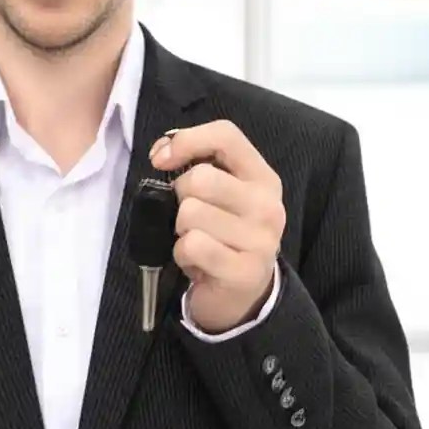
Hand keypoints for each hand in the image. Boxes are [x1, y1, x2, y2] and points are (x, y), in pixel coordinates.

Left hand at [149, 121, 284, 333]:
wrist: (244, 293)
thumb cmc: (222, 234)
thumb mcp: (218, 194)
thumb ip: (195, 163)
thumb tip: (161, 152)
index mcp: (262, 178)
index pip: (226, 136)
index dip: (186, 140)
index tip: (160, 160)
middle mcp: (268, 205)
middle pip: (200, 178)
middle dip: (179, 197)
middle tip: (189, 217)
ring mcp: (261, 240)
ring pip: (190, 213)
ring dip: (180, 230)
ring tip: (197, 241)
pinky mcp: (245, 271)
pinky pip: (191, 245)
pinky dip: (182, 254)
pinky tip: (196, 261)